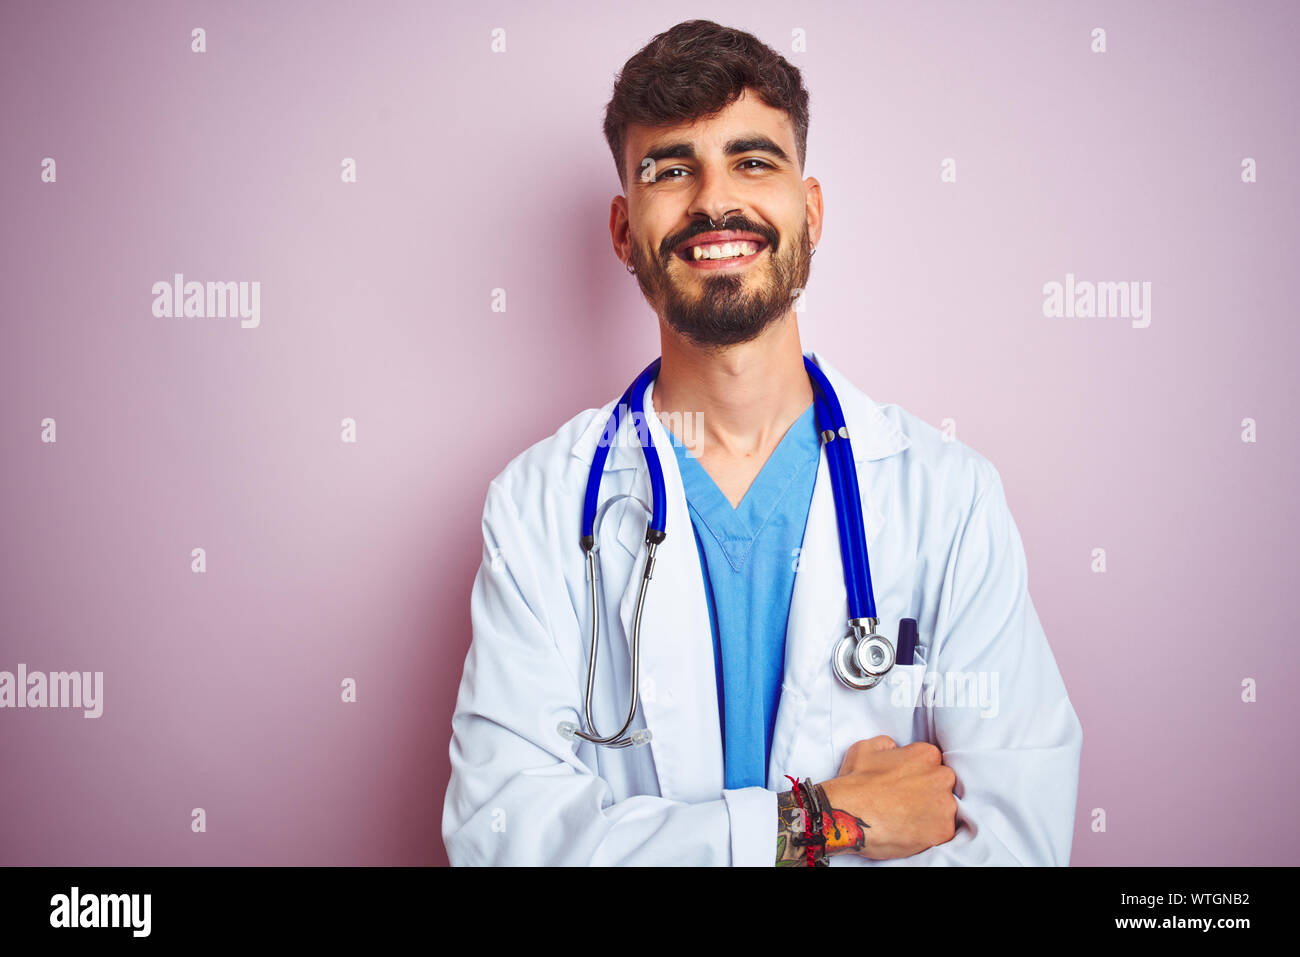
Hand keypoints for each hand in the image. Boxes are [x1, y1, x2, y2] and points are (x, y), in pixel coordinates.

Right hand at [818, 735, 956, 859]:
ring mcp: (945, 805)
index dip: (918, 774)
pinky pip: (943, 831)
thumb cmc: (855, 782)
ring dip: (931, 813)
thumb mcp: (865, 748)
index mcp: (926, 754)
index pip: (932, 763)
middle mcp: (941, 777)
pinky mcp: (943, 831)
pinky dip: (929, 833)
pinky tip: (910, 831)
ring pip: (945, 809)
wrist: (849, 813)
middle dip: (929, 792)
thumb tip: (894, 748)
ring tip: (907, 819)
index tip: (907, 784)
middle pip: (943, 784)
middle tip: (907, 802)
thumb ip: (887, 744)